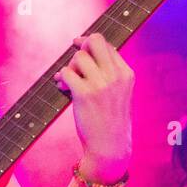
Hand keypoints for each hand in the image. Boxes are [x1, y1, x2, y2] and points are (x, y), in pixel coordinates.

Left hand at [54, 33, 132, 182]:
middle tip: (75, 62)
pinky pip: (66, 72)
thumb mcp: (118, 92)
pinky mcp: (85, 94)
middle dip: (81, 47)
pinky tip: (62, 88)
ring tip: (67, 82)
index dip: (89, 44)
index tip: (79, 48)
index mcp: (126, 74)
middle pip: (95, 40)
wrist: (110, 146)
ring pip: (79, 56)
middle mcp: (116, 76)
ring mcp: (101, 85)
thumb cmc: (110, 119)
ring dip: (69, 67)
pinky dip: (61, 78)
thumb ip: (108, 73)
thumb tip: (84, 49)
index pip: (107, 45)